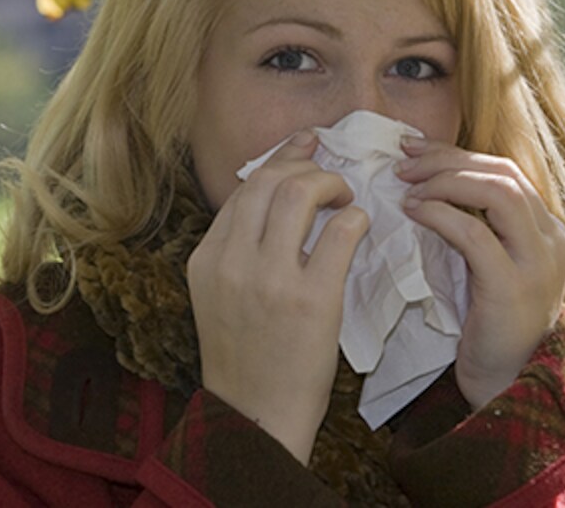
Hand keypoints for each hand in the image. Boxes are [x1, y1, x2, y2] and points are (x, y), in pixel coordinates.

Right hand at [187, 130, 369, 463]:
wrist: (255, 417)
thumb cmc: (245, 358)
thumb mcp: (218, 297)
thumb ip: (236, 250)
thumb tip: (273, 195)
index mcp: (206, 259)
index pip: (243, 189)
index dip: (279, 160)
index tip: (304, 147)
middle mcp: (231, 261)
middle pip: (270, 180)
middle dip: (306, 166)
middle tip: (330, 180)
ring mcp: (269, 279)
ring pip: (300, 192)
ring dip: (331, 184)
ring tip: (345, 200)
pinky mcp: (310, 299)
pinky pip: (339, 232)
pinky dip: (355, 218)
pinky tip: (358, 227)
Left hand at [397, 137, 564, 408]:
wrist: (509, 381)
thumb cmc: (490, 322)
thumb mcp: (488, 264)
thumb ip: (476, 225)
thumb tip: (429, 182)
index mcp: (547, 229)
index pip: (505, 170)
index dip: (456, 154)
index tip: (412, 150)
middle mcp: (551, 239)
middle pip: (502, 173)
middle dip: (447, 160)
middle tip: (402, 162)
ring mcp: (537, 261)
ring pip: (496, 192)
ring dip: (444, 181)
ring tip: (406, 186)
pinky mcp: (511, 286)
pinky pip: (474, 234)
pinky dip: (439, 215)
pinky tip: (412, 211)